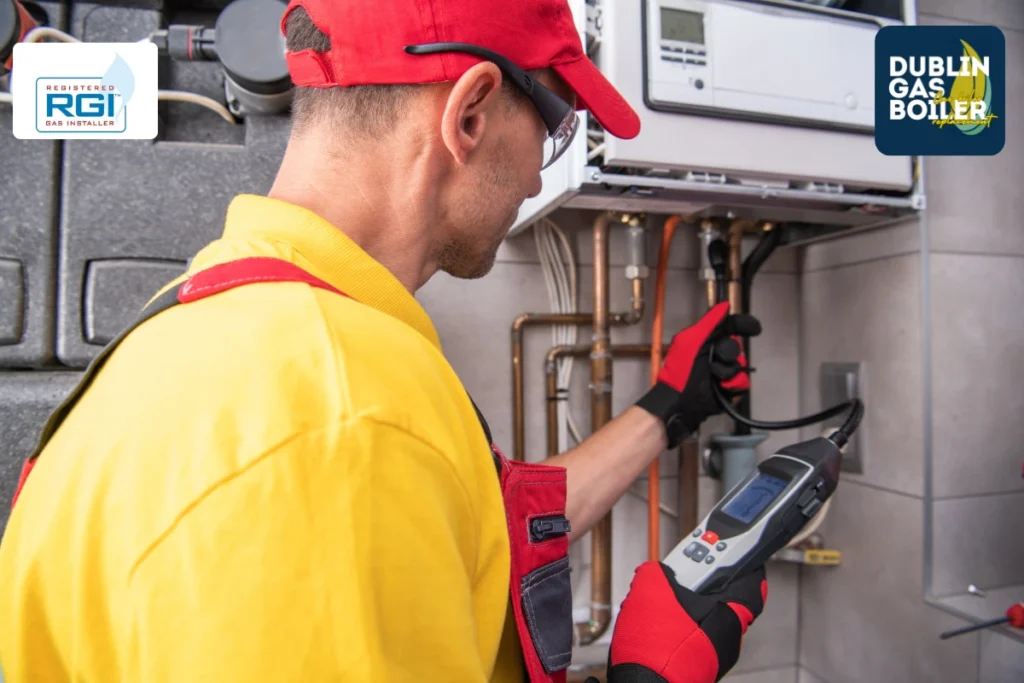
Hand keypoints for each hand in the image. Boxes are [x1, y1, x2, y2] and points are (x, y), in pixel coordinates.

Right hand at [605, 561, 766, 682]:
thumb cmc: (658, 649)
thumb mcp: (649, 589)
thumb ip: (657, 571)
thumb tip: (655, 571)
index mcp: (730, 616)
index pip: (753, 584)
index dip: (745, 565)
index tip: (737, 553)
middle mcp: (728, 638)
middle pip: (722, 599)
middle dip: (699, 585)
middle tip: (680, 574)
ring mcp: (713, 655)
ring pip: (703, 619)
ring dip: (683, 607)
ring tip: (658, 601)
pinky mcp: (696, 665)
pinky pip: (691, 637)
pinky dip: (676, 627)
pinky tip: (654, 625)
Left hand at [636, 302, 760, 446]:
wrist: (680, 400)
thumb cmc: (680, 369)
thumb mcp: (690, 341)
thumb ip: (709, 322)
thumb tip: (725, 305)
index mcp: (707, 340)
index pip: (730, 327)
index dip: (743, 325)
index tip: (754, 329)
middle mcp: (717, 353)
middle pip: (737, 346)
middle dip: (728, 353)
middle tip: (714, 361)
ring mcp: (724, 371)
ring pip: (741, 364)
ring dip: (727, 371)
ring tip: (713, 377)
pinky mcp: (729, 388)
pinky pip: (742, 381)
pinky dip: (732, 384)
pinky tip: (720, 387)